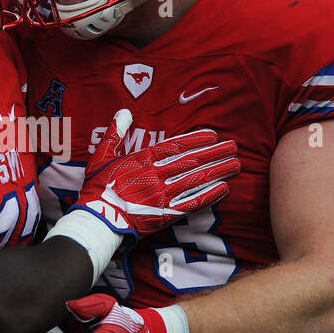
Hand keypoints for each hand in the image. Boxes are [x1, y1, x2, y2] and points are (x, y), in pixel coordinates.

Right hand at [76, 109, 240, 237]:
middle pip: (191, 161)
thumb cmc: (97, 188)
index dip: (196, 139)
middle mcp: (156, 175)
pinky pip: (191, 204)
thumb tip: (124, 112)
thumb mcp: (101, 157)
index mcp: (142, 160)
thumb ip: (115, 134)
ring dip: (217, 171)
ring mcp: (162, 195)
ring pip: (196, 180)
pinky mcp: (165, 215)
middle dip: (214, 153)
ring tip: (236, 164)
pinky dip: (209, 196)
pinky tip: (224, 188)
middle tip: (234, 147)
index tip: (213, 134)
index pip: (175, 146)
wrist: (97, 220)